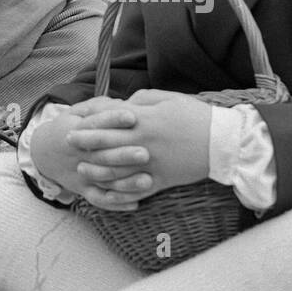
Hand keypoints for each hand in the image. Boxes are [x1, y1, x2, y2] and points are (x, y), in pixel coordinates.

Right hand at [26, 99, 143, 202]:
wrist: (43, 151)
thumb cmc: (69, 127)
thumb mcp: (77, 111)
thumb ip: (99, 106)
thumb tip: (124, 103)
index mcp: (75, 129)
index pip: (95, 123)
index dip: (113, 119)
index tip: (133, 117)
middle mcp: (77, 153)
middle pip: (101, 154)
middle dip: (123, 155)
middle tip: (145, 154)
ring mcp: (79, 173)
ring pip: (102, 180)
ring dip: (125, 183)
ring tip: (147, 181)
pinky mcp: (82, 189)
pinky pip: (97, 199)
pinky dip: (115, 203)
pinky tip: (135, 203)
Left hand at [69, 90, 212, 200]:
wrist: (223, 143)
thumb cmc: (196, 116)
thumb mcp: (168, 99)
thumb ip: (144, 100)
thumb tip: (127, 104)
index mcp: (144, 119)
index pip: (108, 120)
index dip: (89, 121)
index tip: (74, 121)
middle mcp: (143, 142)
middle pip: (106, 144)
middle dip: (85, 144)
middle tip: (67, 143)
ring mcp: (151, 164)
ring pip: (117, 169)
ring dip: (96, 169)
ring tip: (82, 169)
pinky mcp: (162, 180)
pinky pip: (136, 188)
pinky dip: (120, 191)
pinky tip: (108, 191)